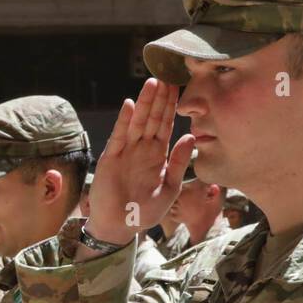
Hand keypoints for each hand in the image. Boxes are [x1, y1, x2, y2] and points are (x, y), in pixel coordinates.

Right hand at [84, 79, 194, 249]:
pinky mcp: (111, 158)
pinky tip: (130, 106)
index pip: (167, 125)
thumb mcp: (170, 188)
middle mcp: (142, 149)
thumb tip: (192, 137)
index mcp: (158, 155)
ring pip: (138, 122)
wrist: (120, 226)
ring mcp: (126, 151)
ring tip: (152, 83)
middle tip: (168, 75)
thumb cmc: (146, 211)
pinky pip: (119, 137)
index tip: (180, 87)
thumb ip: (180, 163)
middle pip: (153, 118)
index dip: (173, 107)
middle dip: (160, 98)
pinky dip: (124, 122)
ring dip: (145, 103)